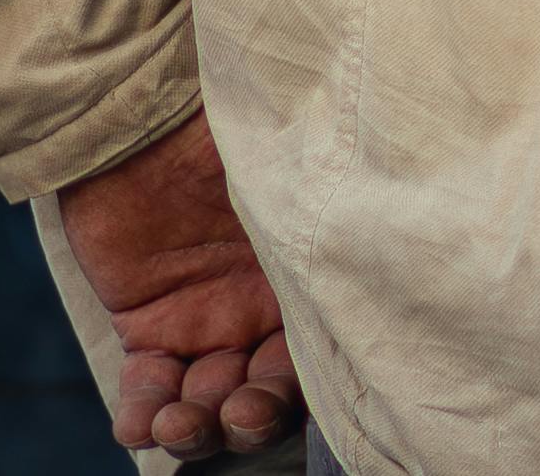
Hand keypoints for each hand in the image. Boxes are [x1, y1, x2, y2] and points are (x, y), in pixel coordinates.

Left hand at [57, 110, 303, 458]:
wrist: (150, 113)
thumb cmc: (238, 131)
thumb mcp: (302, 166)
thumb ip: (337, 205)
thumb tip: (397, 229)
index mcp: (308, 275)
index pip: (322, 352)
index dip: (311, 387)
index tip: (292, 392)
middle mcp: (263, 308)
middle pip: (267, 391)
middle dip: (253, 416)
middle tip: (237, 409)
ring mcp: (204, 321)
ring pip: (208, 402)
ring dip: (198, 426)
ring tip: (181, 421)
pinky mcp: (147, 323)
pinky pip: (147, 388)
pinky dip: (143, 415)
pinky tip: (142, 421)